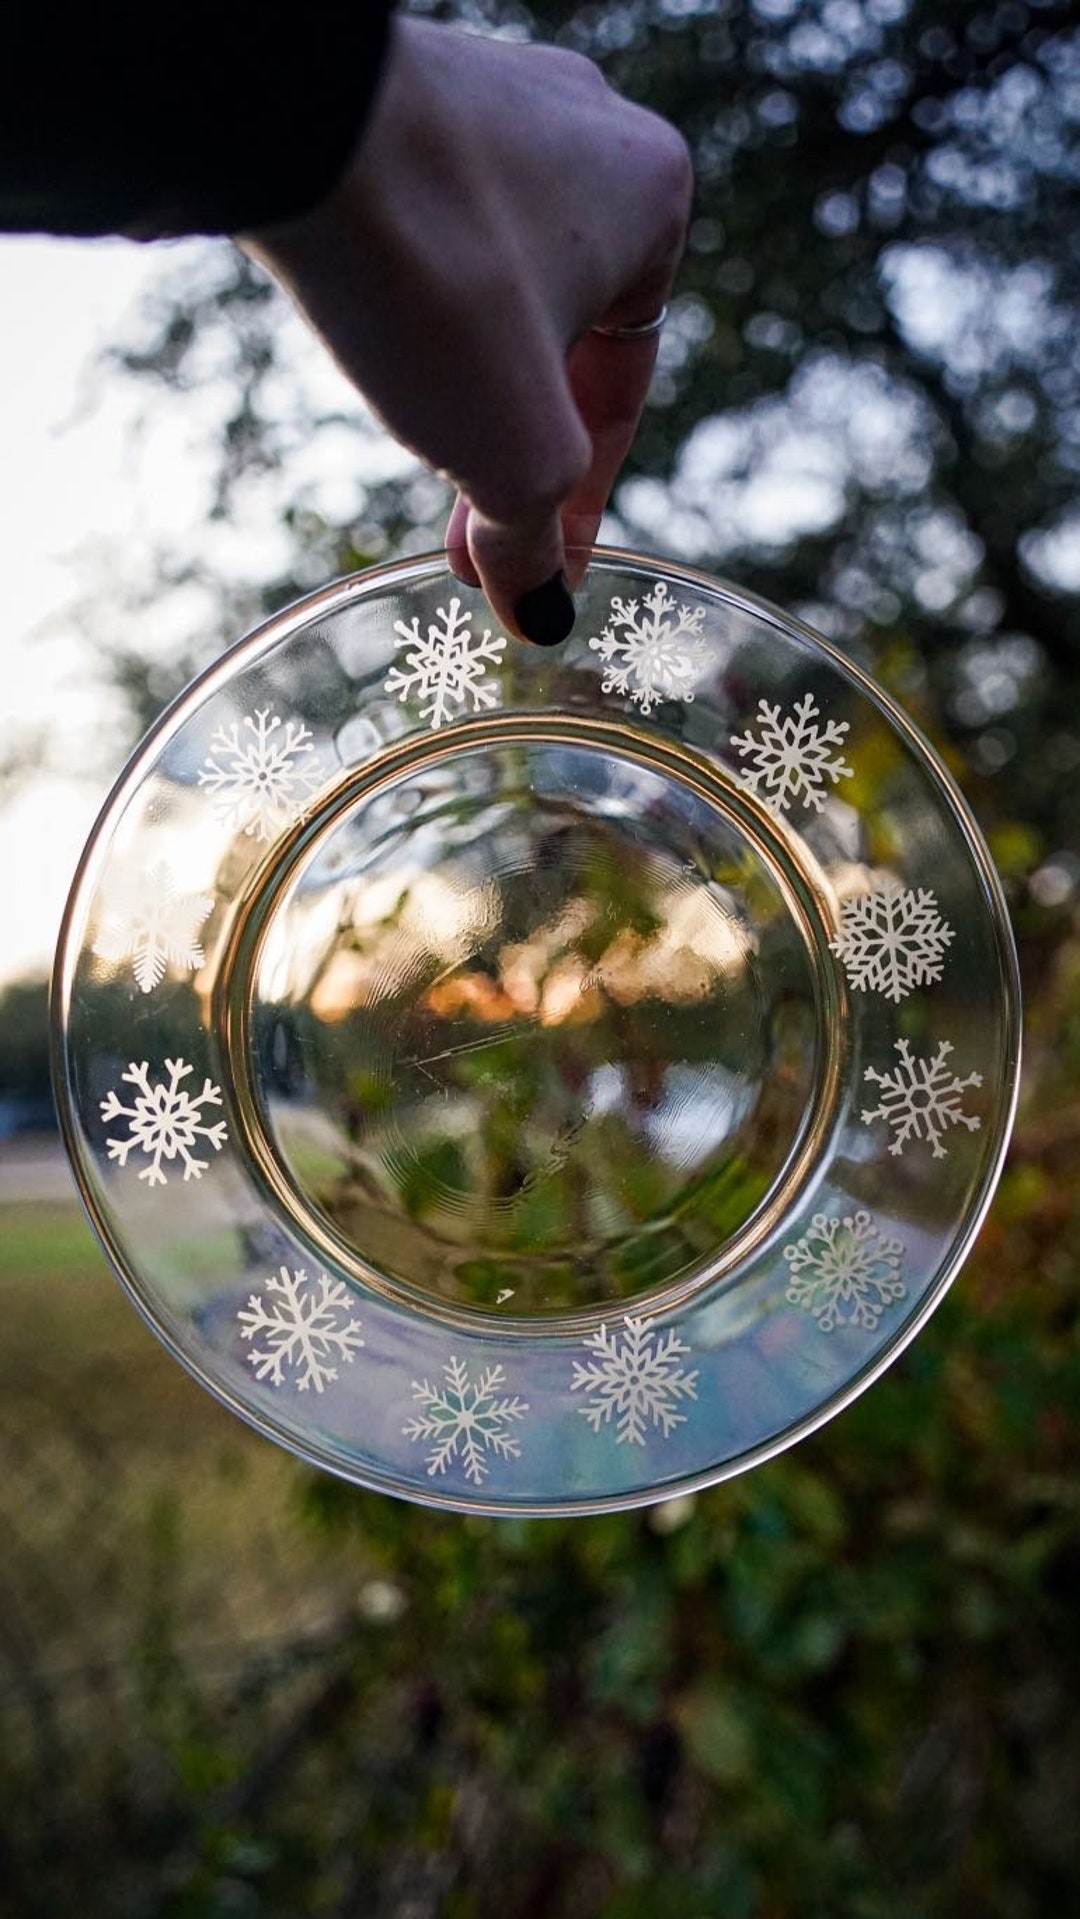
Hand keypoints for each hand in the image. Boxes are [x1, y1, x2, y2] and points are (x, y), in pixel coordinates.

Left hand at [239, 15, 691, 640]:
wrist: (292, 133)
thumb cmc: (443, 284)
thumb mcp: (514, 455)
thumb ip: (535, 540)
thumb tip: (543, 616)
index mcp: (654, 198)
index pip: (622, 387)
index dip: (582, 501)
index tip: (543, 572)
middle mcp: (585, 130)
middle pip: (557, 336)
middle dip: (510, 447)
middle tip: (471, 543)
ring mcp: (485, 101)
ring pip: (491, 283)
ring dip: (462, 383)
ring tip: (424, 456)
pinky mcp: (394, 99)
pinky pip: (424, 227)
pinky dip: (411, 306)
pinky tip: (377, 354)